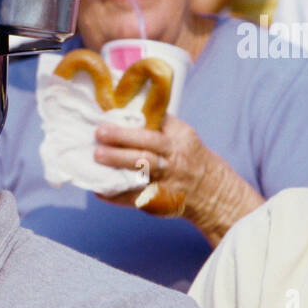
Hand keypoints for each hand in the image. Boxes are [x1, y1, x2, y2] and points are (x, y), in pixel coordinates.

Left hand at [93, 114, 262, 244]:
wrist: (210, 190)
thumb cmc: (187, 156)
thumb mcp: (181, 135)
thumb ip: (158, 124)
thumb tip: (125, 107)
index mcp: (178, 138)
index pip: (157, 125)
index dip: (133, 121)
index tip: (111, 114)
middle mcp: (173, 159)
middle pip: (148, 145)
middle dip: (122, 138)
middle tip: (100, 133)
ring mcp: (166, 180)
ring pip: (142, 169)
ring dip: (118, 161)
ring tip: (98, 155)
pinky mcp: (158, 200)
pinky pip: (135, 196)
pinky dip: (116, 194)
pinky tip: (98, 188)